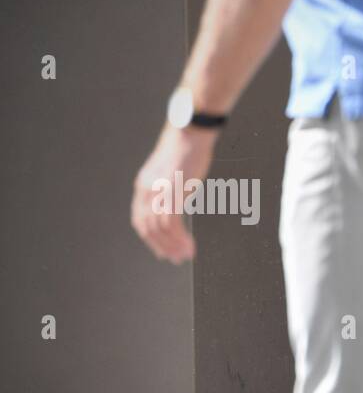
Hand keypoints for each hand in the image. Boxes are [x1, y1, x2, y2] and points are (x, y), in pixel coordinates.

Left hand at [130, 127, 217, 263]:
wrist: (191, 133)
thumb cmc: (187, 149)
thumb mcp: (173, 172)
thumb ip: (169, 187)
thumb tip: (176, 198)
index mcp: (144, 186)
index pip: (141, 218)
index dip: (150, 237)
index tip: (162, 250)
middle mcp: (147, 191)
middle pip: (147, 227)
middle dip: (160, 246)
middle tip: (174, 259)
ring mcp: (158, 192)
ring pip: (159, 229)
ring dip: (172, 246)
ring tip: (185, 256)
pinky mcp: (172, 194)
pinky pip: (172, 224)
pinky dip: (180, 239)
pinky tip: (190, 246)